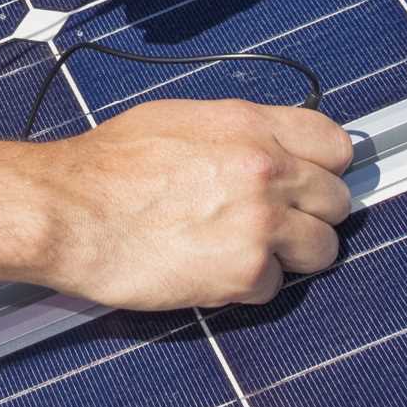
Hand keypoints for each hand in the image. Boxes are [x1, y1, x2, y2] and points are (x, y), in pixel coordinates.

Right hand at [40, 100, 354, 312]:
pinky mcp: (246, 272)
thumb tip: (269, 149)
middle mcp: (266, 169)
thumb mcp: (178, 120)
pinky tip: (211, 269)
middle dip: (311, 214)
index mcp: (249, 125)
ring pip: (323, 248)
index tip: (312, 180)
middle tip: (276, 223)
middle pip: (338, 200)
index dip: (325, 167)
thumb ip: (237, 134)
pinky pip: (277, 287)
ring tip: (249, 252)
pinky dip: (249, 286)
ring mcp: (261, 222)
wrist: (68, 212)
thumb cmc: (106, 167)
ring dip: (292, 255)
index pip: (336, 143)